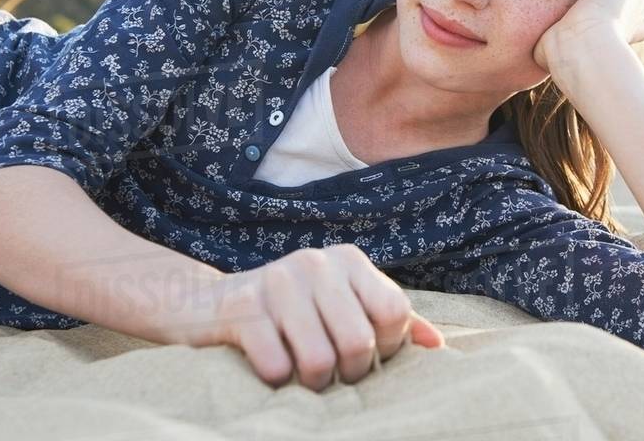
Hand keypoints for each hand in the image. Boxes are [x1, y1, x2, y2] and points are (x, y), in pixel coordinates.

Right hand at [212, 244, 445, 390]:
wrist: (205, 305)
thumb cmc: (289, 313)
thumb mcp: (342, 306)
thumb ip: (391, 322)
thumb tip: (438, 346)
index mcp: (348, 260)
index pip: (394, 312)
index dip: (386, 347)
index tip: (366, 355)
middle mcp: (316, 262)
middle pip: (359, 341)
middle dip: (348, 373)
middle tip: (331, 373)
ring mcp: (277, 282)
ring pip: (319, 361)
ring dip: (312, 383)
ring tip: (301, 374)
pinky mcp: (242, 309)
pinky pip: (276, 366)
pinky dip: (276, 380)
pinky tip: (268, 367)